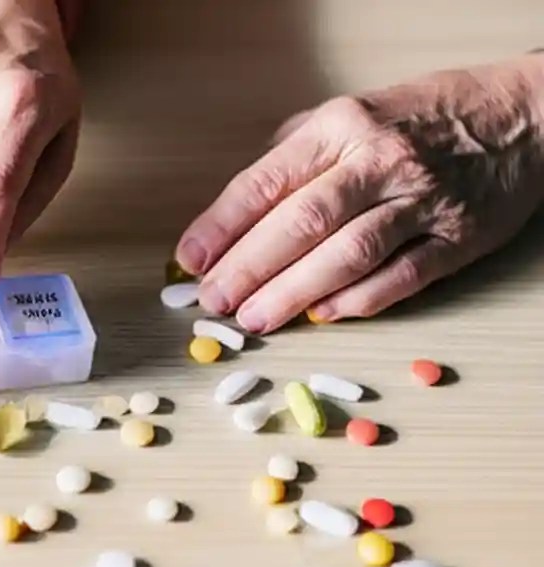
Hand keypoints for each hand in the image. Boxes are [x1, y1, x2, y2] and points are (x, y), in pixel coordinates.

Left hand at [176, 55, 543, 332]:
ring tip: (254, 318)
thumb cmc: (422, 117)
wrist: (525, 115)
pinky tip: (321, 316)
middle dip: (249, 267)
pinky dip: (357, 301)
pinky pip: (401, 276)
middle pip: (301, 223)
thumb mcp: (350, 112)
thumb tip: (237, 209)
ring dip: (293, 293)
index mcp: (342, 126)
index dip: (222, 225)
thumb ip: (294, 153)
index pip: (267, 180)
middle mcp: (380, 160)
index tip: (190, 258)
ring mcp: (423, 201)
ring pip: (347, 255)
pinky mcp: (458, 237)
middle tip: (213, 301)